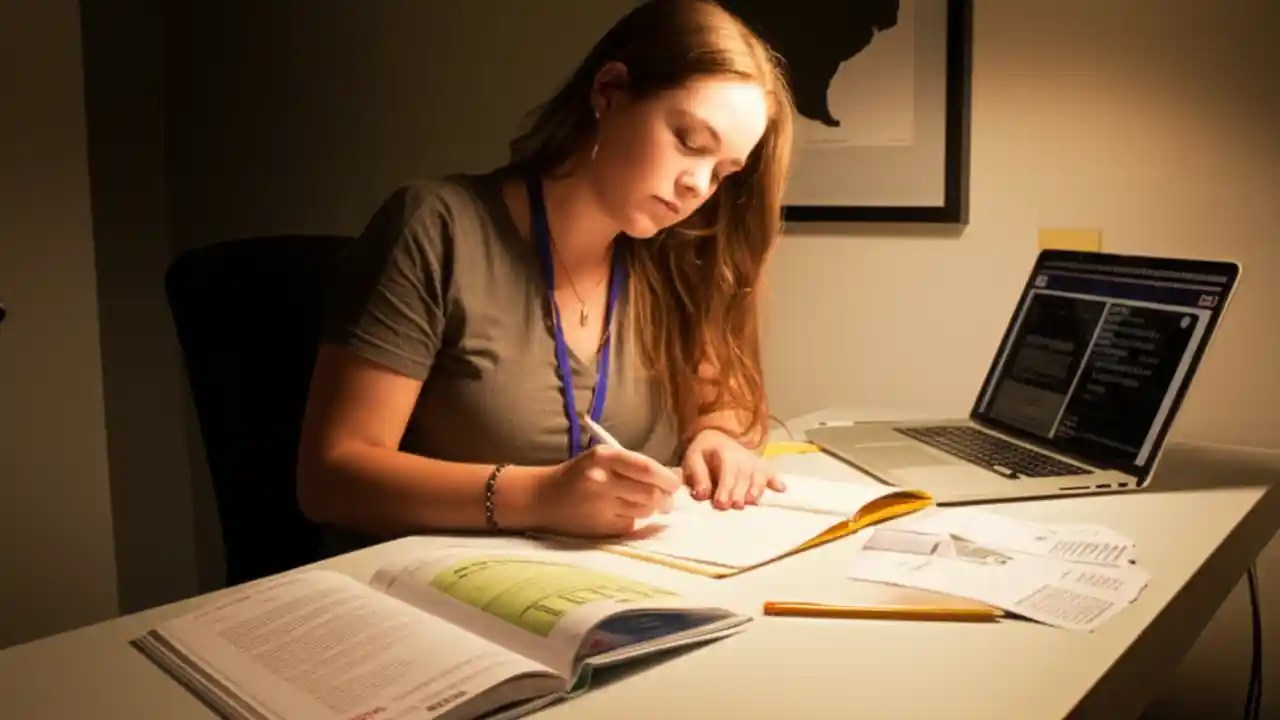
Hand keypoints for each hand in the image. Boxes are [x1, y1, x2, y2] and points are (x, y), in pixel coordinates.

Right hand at [531, 445, 682, 537]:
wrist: (543, 497)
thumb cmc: (578, 475)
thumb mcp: (602, 459)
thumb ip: (634, 465)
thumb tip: (674, 476)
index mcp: (604, 457)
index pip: (648, 469)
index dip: (668, 478)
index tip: (675, 483)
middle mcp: (602, 480)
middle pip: (651, 493)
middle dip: (666, 498)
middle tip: (667, 499)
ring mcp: (600, 506)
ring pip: (645, 511)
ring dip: (653, 509)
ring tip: (647, 504)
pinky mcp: (600, 527)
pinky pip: (631, 524)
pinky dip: (636, 520)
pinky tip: (625, 513)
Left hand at [682, 428, 785, 509]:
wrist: (716, 438)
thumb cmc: (703, 453)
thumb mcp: (693, 459)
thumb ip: (697, 476)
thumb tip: (701, 495)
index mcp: (724, 452)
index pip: (727, 471)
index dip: (725, 488)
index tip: (721, 503)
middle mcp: (743, 457)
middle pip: (745, 476)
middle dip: (740, 492)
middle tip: (736, 506)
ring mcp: (754, 462)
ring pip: (759, 476)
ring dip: (757, 490)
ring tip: (752, 502)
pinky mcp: (762, 468)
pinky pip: (772, 473)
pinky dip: (777, 481)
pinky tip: (782, 489)